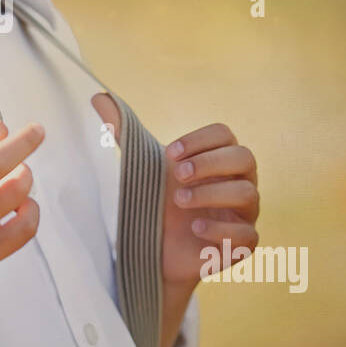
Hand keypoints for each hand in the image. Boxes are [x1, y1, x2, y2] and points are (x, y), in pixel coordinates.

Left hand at [90, 98, 258, 291]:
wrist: (158, 250)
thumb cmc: (158, 202)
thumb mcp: (142, 167)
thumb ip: (124, 132)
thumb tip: (97, 96)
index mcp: (219, 158)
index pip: (225, 134)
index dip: (200, 139)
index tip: (169, 153)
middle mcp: (239, 181)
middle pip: (244, 157)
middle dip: (210, 163)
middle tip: (177, 174)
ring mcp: (244, 214)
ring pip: (248, 194)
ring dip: (211, 194)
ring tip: (179, 201)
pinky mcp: (242, 244)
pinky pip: (248, 235)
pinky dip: (220, 230)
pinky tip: (194, 228)